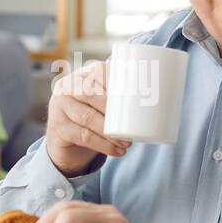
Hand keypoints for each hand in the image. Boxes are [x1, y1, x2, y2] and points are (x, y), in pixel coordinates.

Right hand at [46, 59, 130, 176]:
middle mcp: (67, 86)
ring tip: (128, 143)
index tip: (140, 94)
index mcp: (83, 74)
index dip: (118, 81)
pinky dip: (102, 145)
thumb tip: (164, 98)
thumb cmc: (92, 116)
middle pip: (92, 94)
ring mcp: (59, 106)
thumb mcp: (102, 102)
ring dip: (111, 133)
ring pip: (88, 118)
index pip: (101, 71)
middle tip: (133, 127)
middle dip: (115, 111)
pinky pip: (82, 136)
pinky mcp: (57, 127)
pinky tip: (116, 151)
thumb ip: (121, 94)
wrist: (64, 139)